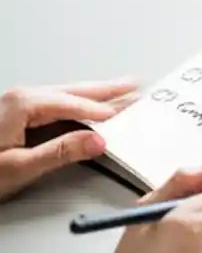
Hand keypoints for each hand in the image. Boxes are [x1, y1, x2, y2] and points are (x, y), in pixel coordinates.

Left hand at [0, 79, 138, 200]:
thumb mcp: (19, 167)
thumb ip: (61, 153)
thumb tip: (97, 140)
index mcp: (23, 105)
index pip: (75, 105)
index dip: (104, 111)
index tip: (128, 115)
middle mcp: (21, 98)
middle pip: (74, 91)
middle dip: (107, 89)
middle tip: (134, 85)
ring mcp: (17, 103)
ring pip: (66, 94)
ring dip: (96, 93)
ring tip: (121, 90)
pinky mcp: (16, 113)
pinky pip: (57, 102)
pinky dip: (79, 101)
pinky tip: (89, 106)